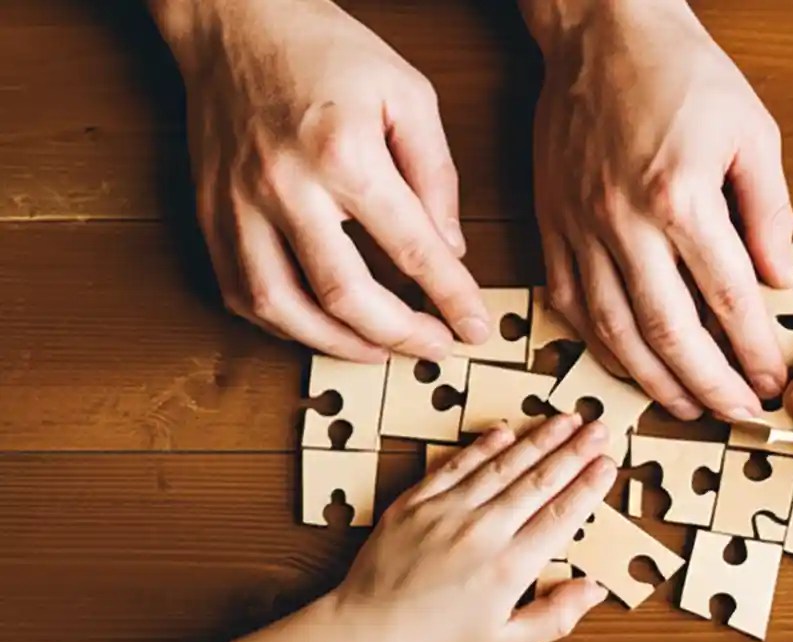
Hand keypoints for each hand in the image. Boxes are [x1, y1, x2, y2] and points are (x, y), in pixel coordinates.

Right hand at [151, 0, 488, 360]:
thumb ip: (436, 175)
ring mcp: (237, 206)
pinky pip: (241, 294)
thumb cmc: (327, 52)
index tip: (477, 327)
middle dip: (400, 336)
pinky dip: (284, 325)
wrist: (236, 21)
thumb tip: (451, 250)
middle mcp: (284, 187)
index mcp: (344, 154)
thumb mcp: (408, 94)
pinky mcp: (210, 215)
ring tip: (382, 352)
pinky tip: (321, 329)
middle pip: (345, 294)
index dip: (451, 298)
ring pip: (283, 308)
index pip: (411, 248)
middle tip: (437, 350)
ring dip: (338, 345)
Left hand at [331, 415, 614, 641]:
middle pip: (539, 481)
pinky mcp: (416, 502)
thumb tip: (594, 589)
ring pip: (503, 465)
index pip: (560, 515)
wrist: (366, 634)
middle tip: (600, 428)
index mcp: (508, 568)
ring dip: (539, 439)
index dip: (588, 486)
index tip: (609, 465)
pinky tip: (506, 430)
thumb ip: (554, 616)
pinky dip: (483, 446)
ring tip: (566, 419)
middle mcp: (481, 532)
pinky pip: (456, 465)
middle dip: (574, 451)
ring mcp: (446, 512)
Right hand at [523, 0, 792, 421]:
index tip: (774, 381)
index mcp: (679, 196)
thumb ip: (768, 210)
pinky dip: (598, 344)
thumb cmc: (680, 72)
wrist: (600, 30)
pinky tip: (626, 365)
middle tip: (738, 413)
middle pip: (666, 332)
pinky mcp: (551, 224)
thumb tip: (777, 280)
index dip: (753, 352)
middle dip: (708, 386)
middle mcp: (622, 221)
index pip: (725, 299)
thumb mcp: (752, 130)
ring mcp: (578, 227)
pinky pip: (569, 302)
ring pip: (613, 329)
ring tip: (686, 407)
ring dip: (652, 380)